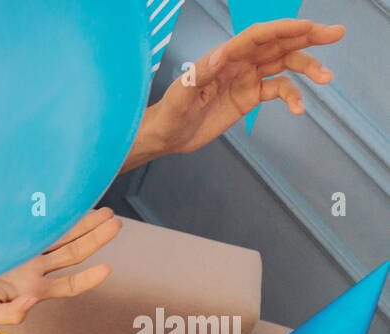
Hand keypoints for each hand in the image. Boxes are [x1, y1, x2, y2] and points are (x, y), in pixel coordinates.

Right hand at [0, 208, 120, 326]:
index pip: (69, 286)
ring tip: (106, 212)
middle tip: (114, 223)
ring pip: (63, 236)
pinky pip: (41, 222)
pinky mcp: (13, 234)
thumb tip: (32, 304)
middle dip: (95, 239)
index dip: (88, 279)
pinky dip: (58, 213)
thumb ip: (8, 315)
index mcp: (31, 289)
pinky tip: (72, 202)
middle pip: (73, 254)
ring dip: (84, 224)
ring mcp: (27, 250)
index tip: (108, 269)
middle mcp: (34, 269)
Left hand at [136, 18, 343, 164]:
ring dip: (308, 68)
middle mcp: (240, 62)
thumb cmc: (169, 112)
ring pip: (285, 64)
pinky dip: (293, 97)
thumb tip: (222, 53)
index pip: (258, 36)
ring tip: (326, 78)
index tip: (306, 27)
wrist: (167, 135)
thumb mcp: (181, 95)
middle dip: (308, 37)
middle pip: (279, 43)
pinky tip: (301, 108)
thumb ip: (200, 74)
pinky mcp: (250, 97)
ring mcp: (247, 78)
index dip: (282, 29)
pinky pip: (279, 90)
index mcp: (224, 57)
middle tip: (336, 33)